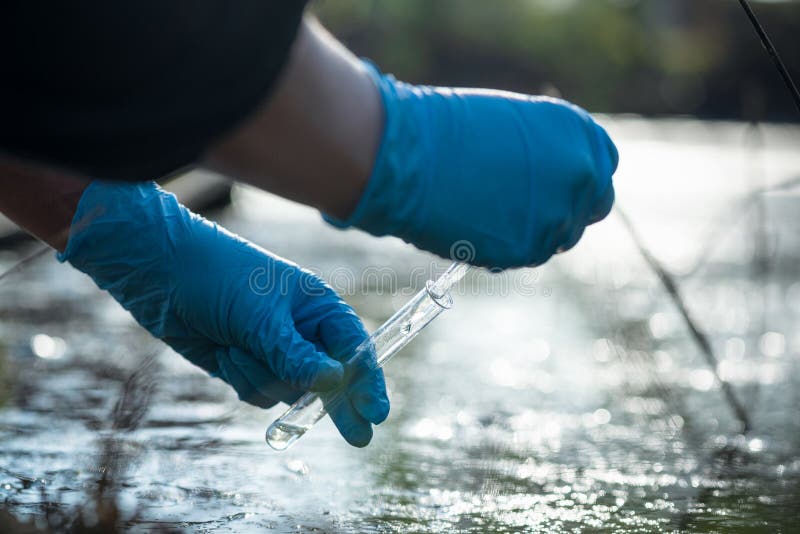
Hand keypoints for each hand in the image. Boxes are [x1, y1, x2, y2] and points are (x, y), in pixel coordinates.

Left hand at [59, 181, 388, 446]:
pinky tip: (223, 352)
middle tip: (360, 437)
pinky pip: (259, 392)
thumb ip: (297, 355)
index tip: (376, 411)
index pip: (354, 349)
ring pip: (288, 390)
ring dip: (262, 376)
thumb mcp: (262, 317)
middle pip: (331, 378)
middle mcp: (302, 331)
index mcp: (318, 307)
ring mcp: (274, 350)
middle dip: (339, 404)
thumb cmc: (221, 279)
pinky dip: (242, 377)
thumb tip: (334, 383)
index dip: (367, 381)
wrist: (163, 275)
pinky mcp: (248, 365)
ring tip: (236, 346)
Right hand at [325, 62, 618, 267]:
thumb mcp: (511, 127)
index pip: (602, 168)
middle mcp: (582, 172)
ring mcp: (560, 213)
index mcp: (580, 133)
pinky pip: (526, 255)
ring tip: (485, 212)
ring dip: (532, 232)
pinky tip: (473, 225)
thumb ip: (544, 152)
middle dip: (564, 211)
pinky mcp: (531, 248)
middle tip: (526, 211)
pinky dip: (505, 248)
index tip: (555, 188)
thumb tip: (548, 181)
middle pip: (592, 208)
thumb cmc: (446, 132)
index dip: (578, 181)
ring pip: (559, 237)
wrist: (409, 157)